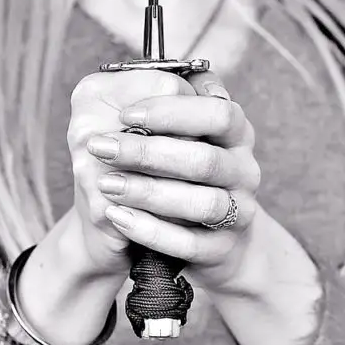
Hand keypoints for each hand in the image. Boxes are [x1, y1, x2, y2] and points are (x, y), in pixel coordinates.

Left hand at [87, 69, 262, 292]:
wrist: (197, 236)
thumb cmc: (176, 168)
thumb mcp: (170, 128)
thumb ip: (159, 99)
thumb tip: (135, 94)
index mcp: (235, 130)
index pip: (217, 113)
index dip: (172, 112)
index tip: (126, 114)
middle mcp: (243, 169)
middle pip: (206, 159)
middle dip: (148, 152)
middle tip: (101, 147)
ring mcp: (238, 212)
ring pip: (203, 203)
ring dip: (149, 192)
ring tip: (107, 184)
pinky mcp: (223, 250)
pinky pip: (191, 244)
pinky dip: (152, 230)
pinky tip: (118, 216)